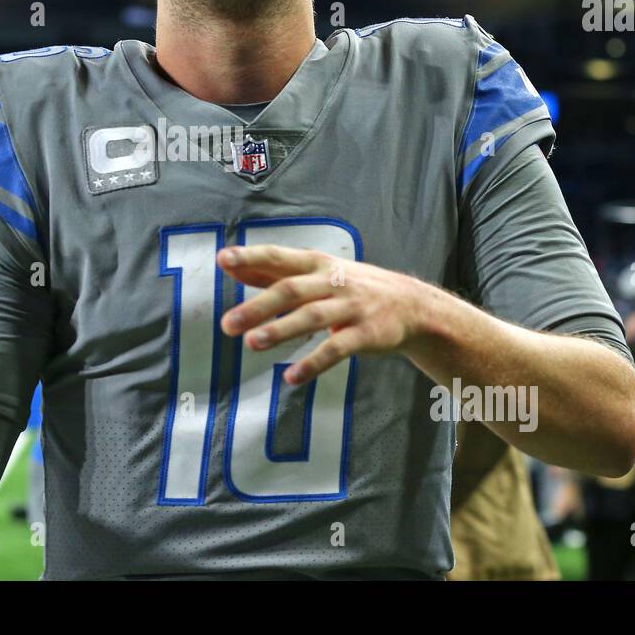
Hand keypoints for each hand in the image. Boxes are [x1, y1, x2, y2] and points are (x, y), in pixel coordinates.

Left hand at [217, 244, 433, 384]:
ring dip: (281, 330)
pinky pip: (337, 349)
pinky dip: (313, 363)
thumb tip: (230, 267)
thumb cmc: (353, 287)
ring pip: (312, 317)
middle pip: (291, 290)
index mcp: (317, 264)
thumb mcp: (317, 273)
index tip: (222, 259)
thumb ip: (272, 272)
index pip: (279, 257)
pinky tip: (291, 377)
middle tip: (227, 324)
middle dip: (258, 307)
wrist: (412, 306)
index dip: (251, 257)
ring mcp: (351, 307)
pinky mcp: (366, 334)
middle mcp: (333, 282)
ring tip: (252, 343)